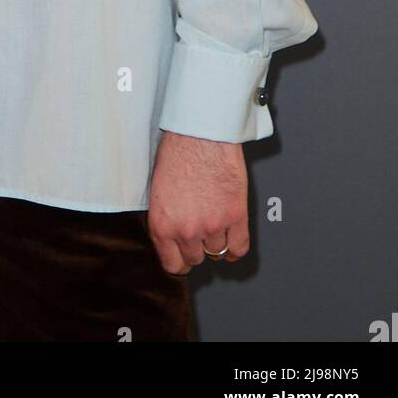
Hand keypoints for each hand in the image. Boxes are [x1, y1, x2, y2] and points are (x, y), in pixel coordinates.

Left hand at [146, 130, 249, 273]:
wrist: (200, 132)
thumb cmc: (177, 151)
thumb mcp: (157, 190)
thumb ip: (165, 217)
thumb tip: (171, 233)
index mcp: (162, 224)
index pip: (172, 264)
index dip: (179, 260)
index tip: (183, 257)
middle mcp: (186, 229)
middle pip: (196, 258)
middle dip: (197, 247)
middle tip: (198, 232)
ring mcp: (212, 225)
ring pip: (217, 252)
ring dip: (216, 242)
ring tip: (214, 225)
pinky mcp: (235, 215)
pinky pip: (239, 247)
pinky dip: (236, 248)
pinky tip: (232, 240)